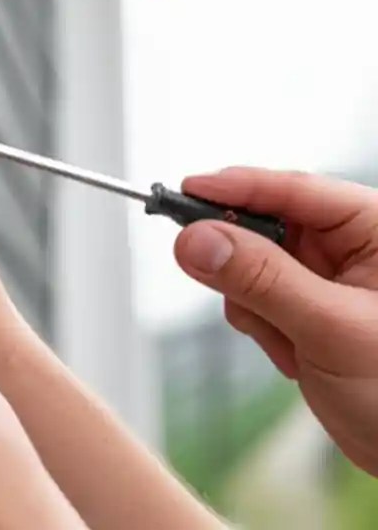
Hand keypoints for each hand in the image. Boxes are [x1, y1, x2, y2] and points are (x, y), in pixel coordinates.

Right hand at [174, 167, 377, 475]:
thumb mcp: (330, 328)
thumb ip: (260, 279)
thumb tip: (196, 240)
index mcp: (377, 230)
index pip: (296, 190)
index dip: (237, 188)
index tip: (185, 191)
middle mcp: (353, 247)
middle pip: (266, 224)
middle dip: (245, 264)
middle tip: (225, 284)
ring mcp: (330, 279)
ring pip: (252, 265)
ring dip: (256, 307)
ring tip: (292, 344)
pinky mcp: (310, 310)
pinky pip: (256, 299)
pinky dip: (263, 328)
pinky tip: (294, 355)